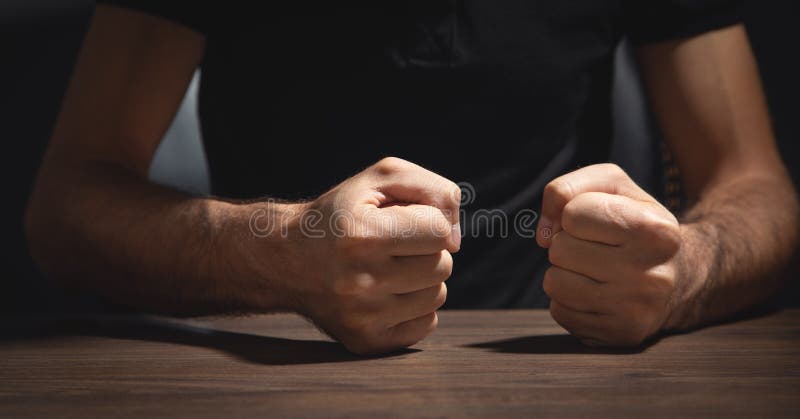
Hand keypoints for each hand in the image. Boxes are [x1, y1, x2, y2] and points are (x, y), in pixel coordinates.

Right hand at [275, 157, 460, 354]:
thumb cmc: (343, 213)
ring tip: (388, 268)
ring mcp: (362, 316)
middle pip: (443, 265)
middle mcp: (360, 280)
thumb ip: (432, 190)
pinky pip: (426, 325)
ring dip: (422, 278)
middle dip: (425, 250)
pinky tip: (386, 293)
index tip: (401, 220)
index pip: (440, 231)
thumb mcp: (381, 178)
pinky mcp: (364, 341)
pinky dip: (414, 307)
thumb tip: (456, 239)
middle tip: (392, 245)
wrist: (287, 258)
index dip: (428, 220)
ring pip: (437, 295)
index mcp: (363, 235)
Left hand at [537, 164, 682, 346]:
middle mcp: (651, 274)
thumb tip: (543, 235)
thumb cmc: (635, 221)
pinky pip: (559, 312)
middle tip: (596, 248)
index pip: (573, 214)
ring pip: (554, 283)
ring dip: (563, 272)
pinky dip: (568, 300)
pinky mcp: (620, 335)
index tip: (597, 221)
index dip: (574, 213)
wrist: (680, 276)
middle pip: (560, 249)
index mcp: (654, 229)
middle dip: (568, 243)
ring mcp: (635, 310)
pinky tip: (596, 293)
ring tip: (593, 270)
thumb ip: (567, 189)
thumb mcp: (612, 185)